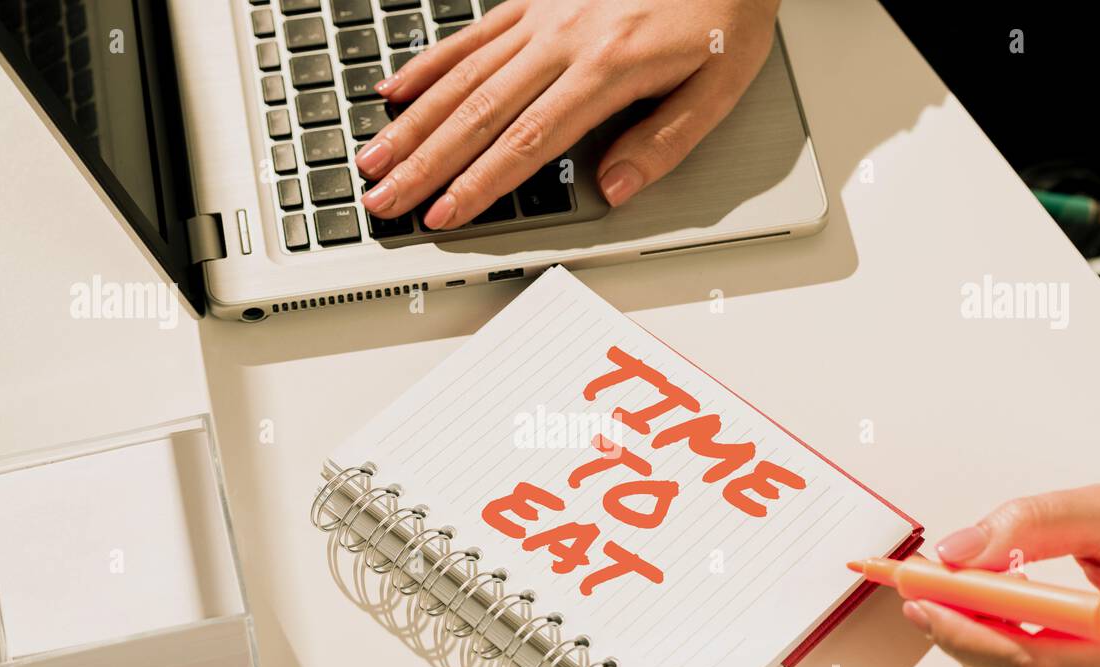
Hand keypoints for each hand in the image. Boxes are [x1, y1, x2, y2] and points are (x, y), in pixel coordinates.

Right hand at [355, 0, 779, 227]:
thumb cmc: (723, 10)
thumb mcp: (717, 86)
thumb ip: (663, 142)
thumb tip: (614, 187)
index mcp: (607, 69)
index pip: (528, 141)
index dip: (480, 184)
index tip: (445, 214)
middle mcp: (565, 40)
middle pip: (479, 113)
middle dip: (425, 164)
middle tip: (384, 200)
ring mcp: (544, 15)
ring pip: (463, 76)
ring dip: (414, 122)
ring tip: (376, 159)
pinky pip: (473, 34)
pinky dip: (430, 63)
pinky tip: (396, 90)